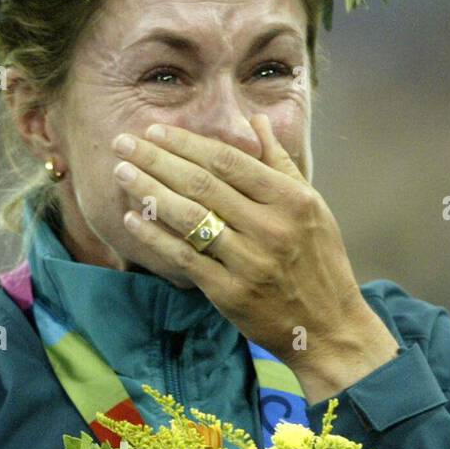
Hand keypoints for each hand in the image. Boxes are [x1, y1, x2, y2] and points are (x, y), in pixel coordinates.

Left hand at [112, 116, 399, 400]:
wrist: (328, 327)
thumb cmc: (319, 263)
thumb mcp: (312, 206)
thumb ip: (280, 163)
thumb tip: (255, 121)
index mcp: (290, 199)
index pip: (227, 160)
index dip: (186, 143)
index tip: (155, 130)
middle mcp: (270, 227)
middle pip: (202, 183)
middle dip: (157, 158)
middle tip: (123, 141)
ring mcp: (249, 261)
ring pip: (189, 217)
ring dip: (149, 190)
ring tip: (121, 172)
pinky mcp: (230, 293)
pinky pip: (184, 258)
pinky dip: (155, 237)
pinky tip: (131, 218)